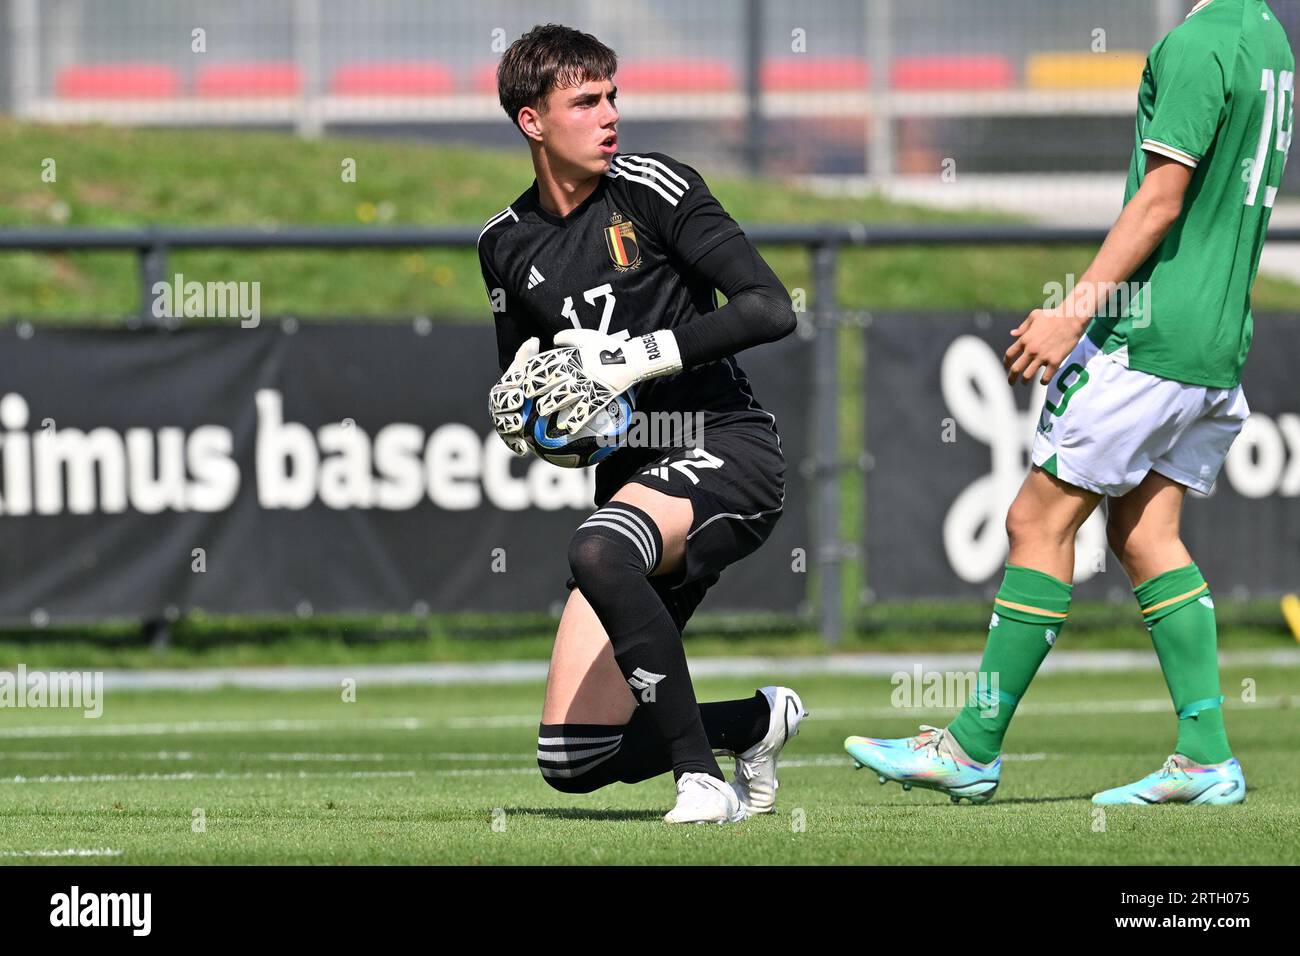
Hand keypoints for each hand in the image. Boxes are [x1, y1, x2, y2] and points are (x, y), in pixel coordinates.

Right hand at [488, 337, 538, 455]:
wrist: (538, 405)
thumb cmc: (533, 385)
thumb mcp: (532, 371)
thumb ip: (529, 358)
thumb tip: (534, 341)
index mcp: (504, 388)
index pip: (504, 387)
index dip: (510, 385)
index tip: (520, 386)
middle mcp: (500, 406)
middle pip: (499, 406)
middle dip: (507, 405)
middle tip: (519, 404)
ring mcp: (504, 422)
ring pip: (501, 424)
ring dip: (508, 425)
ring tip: (519, 425)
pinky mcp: (511, 437)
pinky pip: (510, 442)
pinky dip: (515, 445)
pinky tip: (524, 449)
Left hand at [521, 328, 681, 433]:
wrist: (632, 359)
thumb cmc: (609, 346)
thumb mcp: (587, 336)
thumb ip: (568, 337)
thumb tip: (555, 339)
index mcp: (570, 356)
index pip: (544, 363)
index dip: (531, 371)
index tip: (524, 377)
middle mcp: (573, 371)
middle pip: (547, 382)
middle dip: (535, 390)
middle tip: (527, 397)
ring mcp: (585, 385)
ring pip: (561, 398)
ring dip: (550, 406)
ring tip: (542, 412)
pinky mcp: (597, 397)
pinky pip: (583, 412)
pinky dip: (575, 421)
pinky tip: (568, 429)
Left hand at [1004, 308, 1083, 385]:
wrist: (1072, 318)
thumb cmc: (1053, 314)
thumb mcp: (1034, 316)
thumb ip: (1023, 327)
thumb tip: (1012, 333)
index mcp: (1024, 339)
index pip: (1009, 355)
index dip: (1006, 363)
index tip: (1006, 368)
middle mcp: (1031, 350)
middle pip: (1016, 369)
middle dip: (1011, 378)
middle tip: (1011, 382)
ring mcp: (1043, 357)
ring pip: (1028, 376)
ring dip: (1025, 381)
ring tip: (1025, 382)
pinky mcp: (1055, 361)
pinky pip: (1046, 377)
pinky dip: (1043, 381)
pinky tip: (1043, 381)